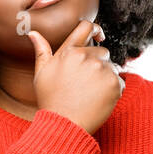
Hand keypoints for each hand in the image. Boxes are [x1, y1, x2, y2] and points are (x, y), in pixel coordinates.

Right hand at [27, 18, 123, 135]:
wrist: (63, 126)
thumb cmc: (51, 102)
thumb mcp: (41, 75)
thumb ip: (41, 52)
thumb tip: (33, 33)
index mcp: (68, 51)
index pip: (86, 27)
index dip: (96, 30)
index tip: (99, 37)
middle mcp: (85, 56)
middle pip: (102, 51)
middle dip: (98, 64)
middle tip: (86, 84)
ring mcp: (100, 69)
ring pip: (111, 67)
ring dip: (105, 77)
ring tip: (91, 94)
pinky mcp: (113, 83)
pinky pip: (119, 81)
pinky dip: (113, 90)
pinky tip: (99, 100)